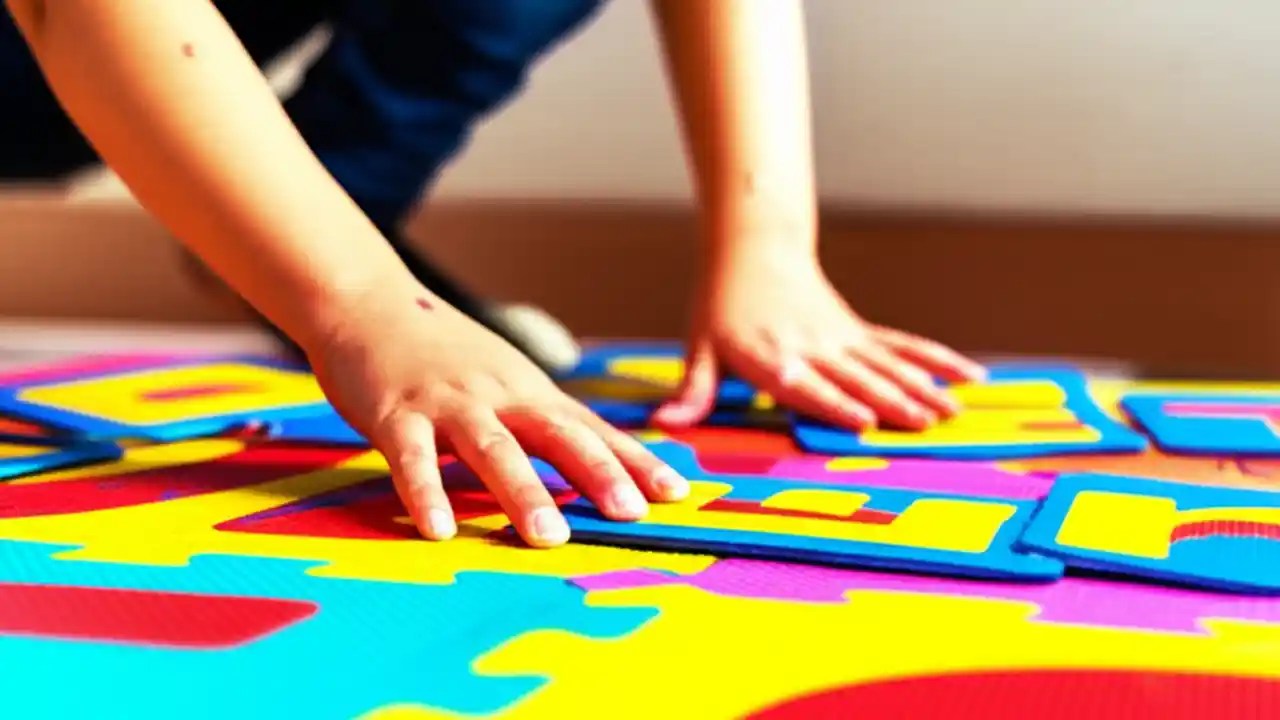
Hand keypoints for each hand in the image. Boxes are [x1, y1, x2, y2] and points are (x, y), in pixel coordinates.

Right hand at [304, 282, 688, 546]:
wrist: (369, 302)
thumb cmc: (441, 353)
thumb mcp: (504, 381)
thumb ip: (542, 420)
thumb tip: (596, 464)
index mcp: (528, 392)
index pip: (591, 429)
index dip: (634, 461)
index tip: (675, 495)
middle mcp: (498, 394)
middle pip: (556, 433)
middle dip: (597, 473)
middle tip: (631, 514)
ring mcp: (448, 403)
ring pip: (493, 447)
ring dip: (523, 491)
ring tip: (549, 536)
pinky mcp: (397, 413)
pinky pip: (413, 458)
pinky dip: (427, 493)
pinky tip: (440, 530)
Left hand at [653, 247, 985, 430]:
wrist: (752, 250)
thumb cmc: (722, 304)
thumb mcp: (701, 346)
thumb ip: (692, 390)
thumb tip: (663, 423)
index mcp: (775, 359)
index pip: (809, 386)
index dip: (837, 404)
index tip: (866, 421)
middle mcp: (814, 350)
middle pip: (858, 378)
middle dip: (893, 402)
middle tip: (925, 423)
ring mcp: (841, 340)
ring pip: (888, 365)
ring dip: (923, 387)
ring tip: (953, 411)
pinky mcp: (858, 332)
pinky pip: (902, 346)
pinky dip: (936, 360)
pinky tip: (969, 376)